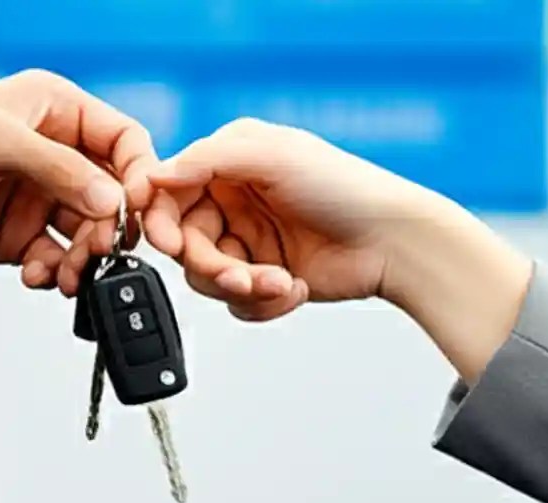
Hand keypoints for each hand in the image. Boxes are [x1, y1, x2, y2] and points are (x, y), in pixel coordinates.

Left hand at [0, 70, 157, 289]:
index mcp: (52, 109)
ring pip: (89, 232)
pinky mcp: (18, 237)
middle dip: (112, 227)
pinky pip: (58, 259)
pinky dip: (57, 273)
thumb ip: (60, 169)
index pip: (122, 138)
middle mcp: (51, 152)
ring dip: (87, 258)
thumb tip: (113, 200)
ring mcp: (35, 197)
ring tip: (67, 274)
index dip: (139, 173)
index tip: (138, 208)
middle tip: (99, 252)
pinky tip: (37, 276)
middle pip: (112, 193)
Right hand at [141, 118, 530, 381]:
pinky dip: (262, 302)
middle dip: (210, 265)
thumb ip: (206, 159)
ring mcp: (248, 242)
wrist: (394, 243)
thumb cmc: (345, 187)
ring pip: (206, 278)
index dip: (161, 221)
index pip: (169, 193)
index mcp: (228, 163)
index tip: (170, 243)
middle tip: (238, 275)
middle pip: (183, 243)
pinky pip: (235, 302)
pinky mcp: (263, 278)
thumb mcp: (272, 156)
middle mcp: (233, 202)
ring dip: (241, 285)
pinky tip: (293, 288)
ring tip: (277, 283)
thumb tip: (153, 174)